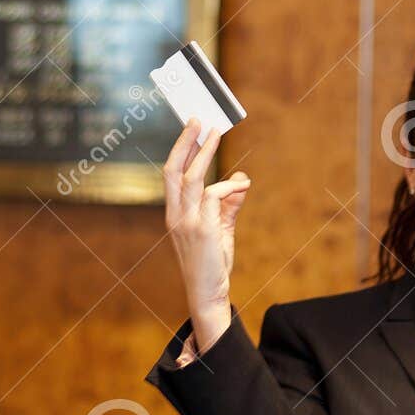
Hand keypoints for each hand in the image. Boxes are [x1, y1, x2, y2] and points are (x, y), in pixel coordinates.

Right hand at [163, 118, 250, 348]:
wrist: (209, 295)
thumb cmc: (212, 264)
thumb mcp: (221, 230)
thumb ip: (229, 205)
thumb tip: (241, 179)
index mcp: (175, 213)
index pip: (172, 175)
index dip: (181, 150)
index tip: (192, 130)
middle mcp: (176, 215)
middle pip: (173, 170)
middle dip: (185, 143)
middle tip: (198, 120)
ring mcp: (187, 223)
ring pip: (191, 179)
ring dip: (204, 153)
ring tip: (215, 133)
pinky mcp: (203, 231)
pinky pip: (213, 197)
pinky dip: (227, 186)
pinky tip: (241, 185)